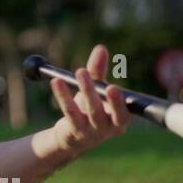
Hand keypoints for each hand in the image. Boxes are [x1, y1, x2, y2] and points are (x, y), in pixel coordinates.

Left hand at [48, 43, 130, 157]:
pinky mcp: (74, 132)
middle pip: (110, 113)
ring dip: (86, 91)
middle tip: (107, 84)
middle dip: (109, 99)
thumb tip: (101, 48)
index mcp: (120, 119)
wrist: (70, 135)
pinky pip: (69, 112)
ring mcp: (92, 132)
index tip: (115, 88)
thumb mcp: (94, 89)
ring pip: (91, 111)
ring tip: (81, 72)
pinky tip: (57, 82)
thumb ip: (97, 70)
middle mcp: (109, 127)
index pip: (126, 112)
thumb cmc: (88, 109)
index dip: (122, 102)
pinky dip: (63, 96)